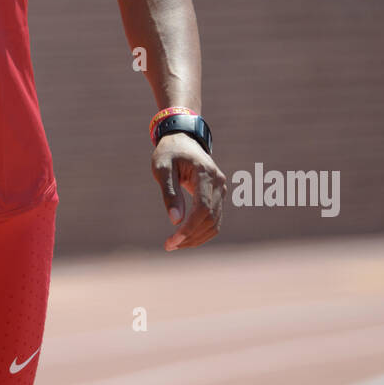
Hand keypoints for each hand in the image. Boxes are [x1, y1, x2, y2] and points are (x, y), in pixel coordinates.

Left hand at [151, 132, 226, 250]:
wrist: (182, 138)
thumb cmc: (169, 152)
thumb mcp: (162, 169)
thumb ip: (170, 193)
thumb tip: (175, 221)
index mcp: (205, 173)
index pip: (203, 209)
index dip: (189, 228)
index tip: (172, 241)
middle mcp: (218, 182)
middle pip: (210, 219)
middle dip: (191, 236)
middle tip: (169, 246)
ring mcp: (221, 189)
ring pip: (215, 222)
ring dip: (197, 237)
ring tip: (175, 244)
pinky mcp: (218, 194)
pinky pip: (215, 219)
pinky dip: (202, 231)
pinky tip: (185, 237)